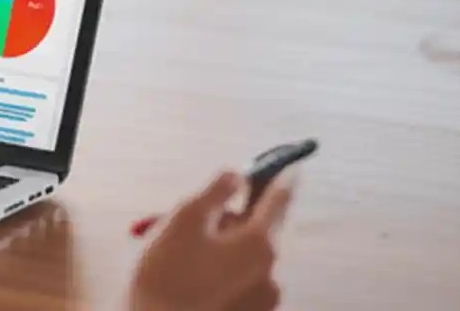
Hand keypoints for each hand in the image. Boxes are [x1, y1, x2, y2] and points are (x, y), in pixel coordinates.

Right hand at [129, 170, 296, 310]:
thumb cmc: (167, 275)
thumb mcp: (185, 219)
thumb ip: (216, 190)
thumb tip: (237, 176)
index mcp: (259, 243)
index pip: (279, 198)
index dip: (283, 175)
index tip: (292, 162)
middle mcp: (271, 272)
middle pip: (258, 229)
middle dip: (232, 217)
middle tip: (197, 217)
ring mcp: (264, 298)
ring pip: (247, 255)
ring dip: (223, 245)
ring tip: (181, 252)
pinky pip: (242, 279)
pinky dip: (222, 269)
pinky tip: (190, 275)